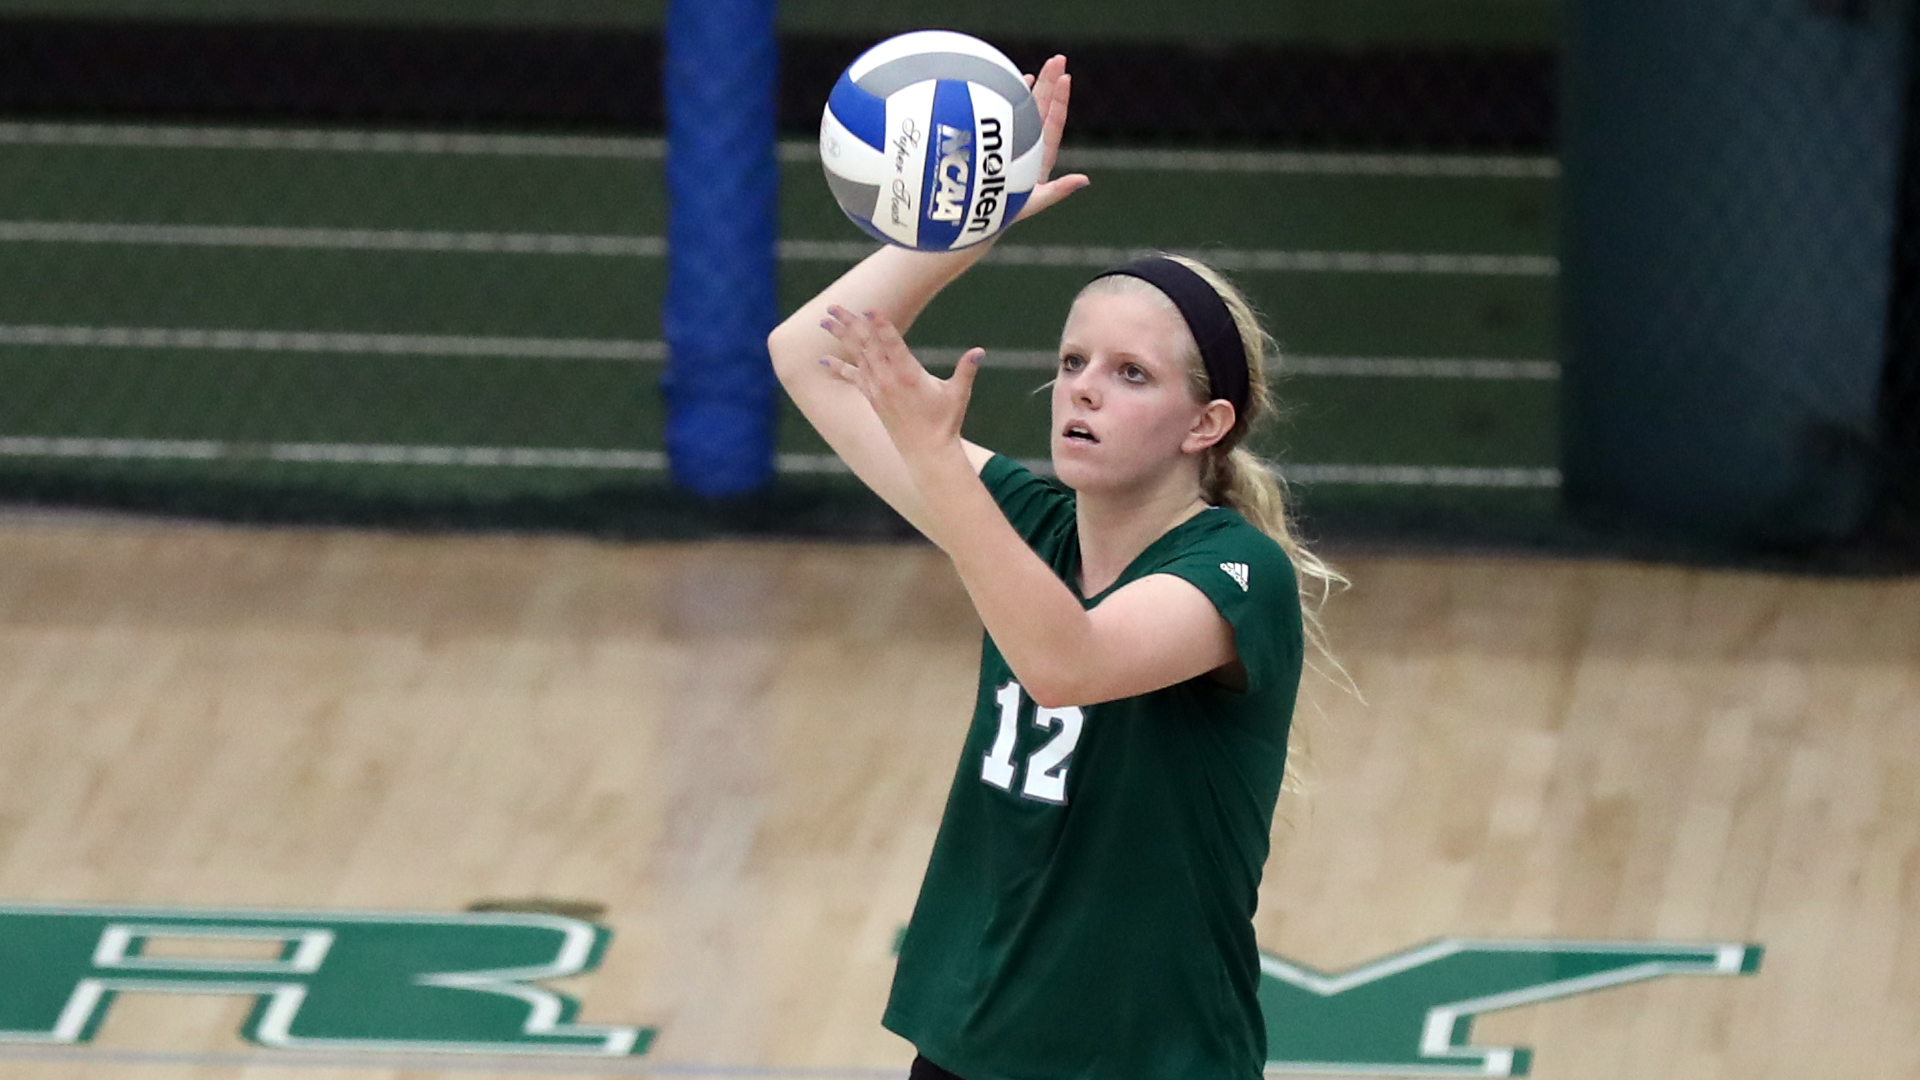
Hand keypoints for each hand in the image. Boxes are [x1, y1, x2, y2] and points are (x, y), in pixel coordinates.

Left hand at [819, 305, 981, 462]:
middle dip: (850, 324)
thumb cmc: (945, 422)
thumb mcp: (958, 394)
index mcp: (909, 375)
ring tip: (824, 322)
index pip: (893, 344)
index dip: (881, 325)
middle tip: (834, 306)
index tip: (869, 309)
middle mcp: (888, 380)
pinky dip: (838, 367)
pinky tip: (823, 359)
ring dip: (841, 338)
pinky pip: (852, 377)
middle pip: (866, 345)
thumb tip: (980, 351)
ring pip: (856, 356)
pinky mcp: (873, 398)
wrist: (927, 452)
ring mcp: (878, 389)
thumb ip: (966, 370)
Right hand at [1014, 55, 1090, 221]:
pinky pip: (1010, 113)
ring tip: (1044, 65)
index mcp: (1041, 156)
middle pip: (1044, 108)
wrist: (981, 215)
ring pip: (1029, 108)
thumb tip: (1084, 180)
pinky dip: (1016, 97)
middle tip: (1058, 58)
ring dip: (1037, 86)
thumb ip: (1058, 191)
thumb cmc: (1006, 214)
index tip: (1065, 79)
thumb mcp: (1034, 202)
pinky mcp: (999, 139)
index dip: (1059, 101)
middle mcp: (1031, 144)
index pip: (1054, 123)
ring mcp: (1016, 140)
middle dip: (1051, 83)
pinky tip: (1022, 79)